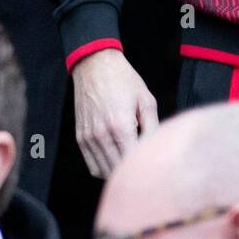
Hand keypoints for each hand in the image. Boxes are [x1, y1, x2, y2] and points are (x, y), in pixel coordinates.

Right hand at [72, 48, 158, 177]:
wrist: (95, 66)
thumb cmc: (123, 80)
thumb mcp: (146, 99)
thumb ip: (153, 127)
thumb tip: (158, 148)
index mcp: (121, 126)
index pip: (133, 162)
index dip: (145, 167)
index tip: (154, 166)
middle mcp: (102, 135)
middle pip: (119, 170)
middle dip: (133, 171)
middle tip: (145, 166)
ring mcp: (89, 138)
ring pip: (104, 172)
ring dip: (118, 172)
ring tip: (130, 162)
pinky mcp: (81, 138)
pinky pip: (92, 166)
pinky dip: (104, 169)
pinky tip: (116, 159)